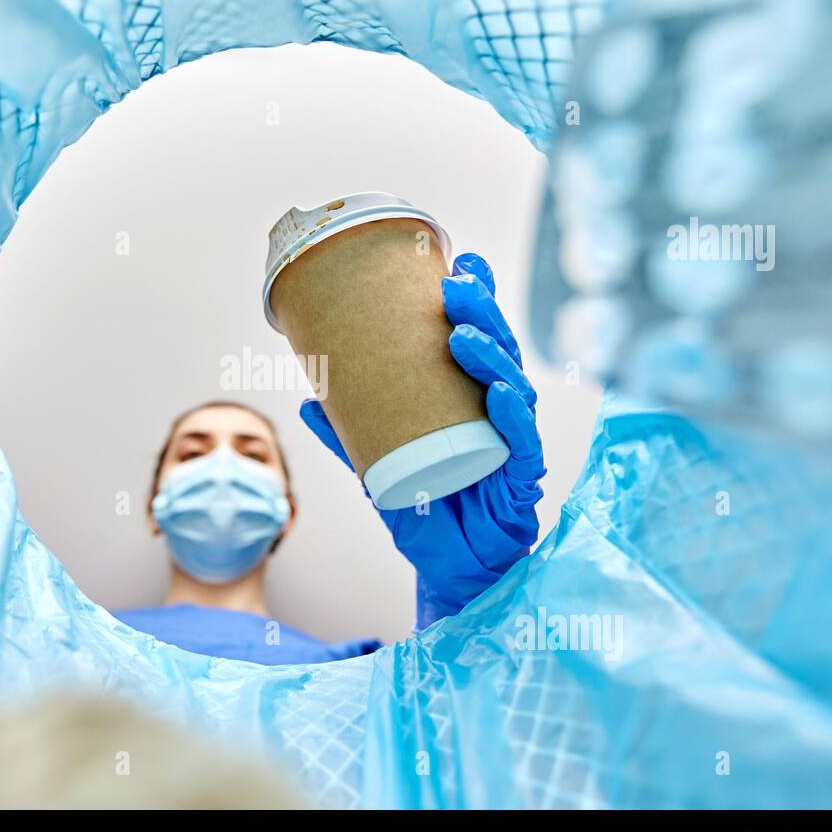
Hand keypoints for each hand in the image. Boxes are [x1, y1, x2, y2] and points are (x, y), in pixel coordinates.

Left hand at [300, 252, 545, 629]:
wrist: (451, 568)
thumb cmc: (427, 509)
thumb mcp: (377, 466)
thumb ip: (349, 434)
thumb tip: (308, 398)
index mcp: (469, 399)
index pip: (477, 341)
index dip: (475, 301)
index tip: (459, 262)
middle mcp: (497, 412)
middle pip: (497, 352)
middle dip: (481, 313)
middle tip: (454, 284)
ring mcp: (513, 443)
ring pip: (512, 387)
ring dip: (491, 356)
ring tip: (462, 333)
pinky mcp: (521, 479)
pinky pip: (523, 443)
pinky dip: (514, 416)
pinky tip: (503, 394)